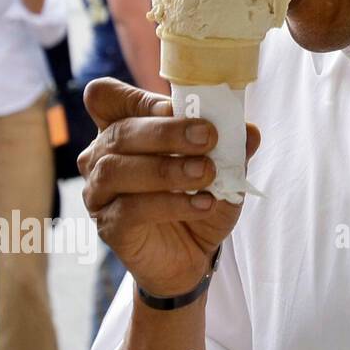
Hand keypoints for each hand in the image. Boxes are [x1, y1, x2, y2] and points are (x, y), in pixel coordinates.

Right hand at [78, 79, 261, 298]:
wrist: (194, 252)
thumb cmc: (200, 196)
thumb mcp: (224, 167)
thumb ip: (233, 145)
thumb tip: (250, 132)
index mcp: (125, 128)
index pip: (106, 97)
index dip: (134, 98)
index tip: (173, 105)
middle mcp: (102, 156)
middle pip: (119, 132)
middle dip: (166, 132)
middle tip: (207, 137)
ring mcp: (99, 192)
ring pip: (117, 170)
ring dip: (167, 169)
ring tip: (207, 173)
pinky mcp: (109, 225)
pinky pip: (131, 209)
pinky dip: (171, 204)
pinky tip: (202, 204)